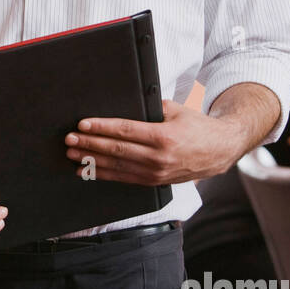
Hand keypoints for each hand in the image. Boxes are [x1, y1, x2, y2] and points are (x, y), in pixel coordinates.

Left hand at [64, 99, 242, 185]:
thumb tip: (124, 106)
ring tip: (73, 155)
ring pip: (117, 167)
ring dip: (92, 161)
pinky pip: (124, 179)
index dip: (102, 128)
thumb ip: (152, 109)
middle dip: (90, 145)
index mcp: (164, 136)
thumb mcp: (177, 110)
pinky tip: (88, 171)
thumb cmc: (197, 127)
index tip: (83, 125)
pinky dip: (104, 175)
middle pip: (117, 150)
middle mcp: (158, 157)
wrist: (219, 151)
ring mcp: (155, 173)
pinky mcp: (154, 182)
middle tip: (70, 140)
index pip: (125, 131)